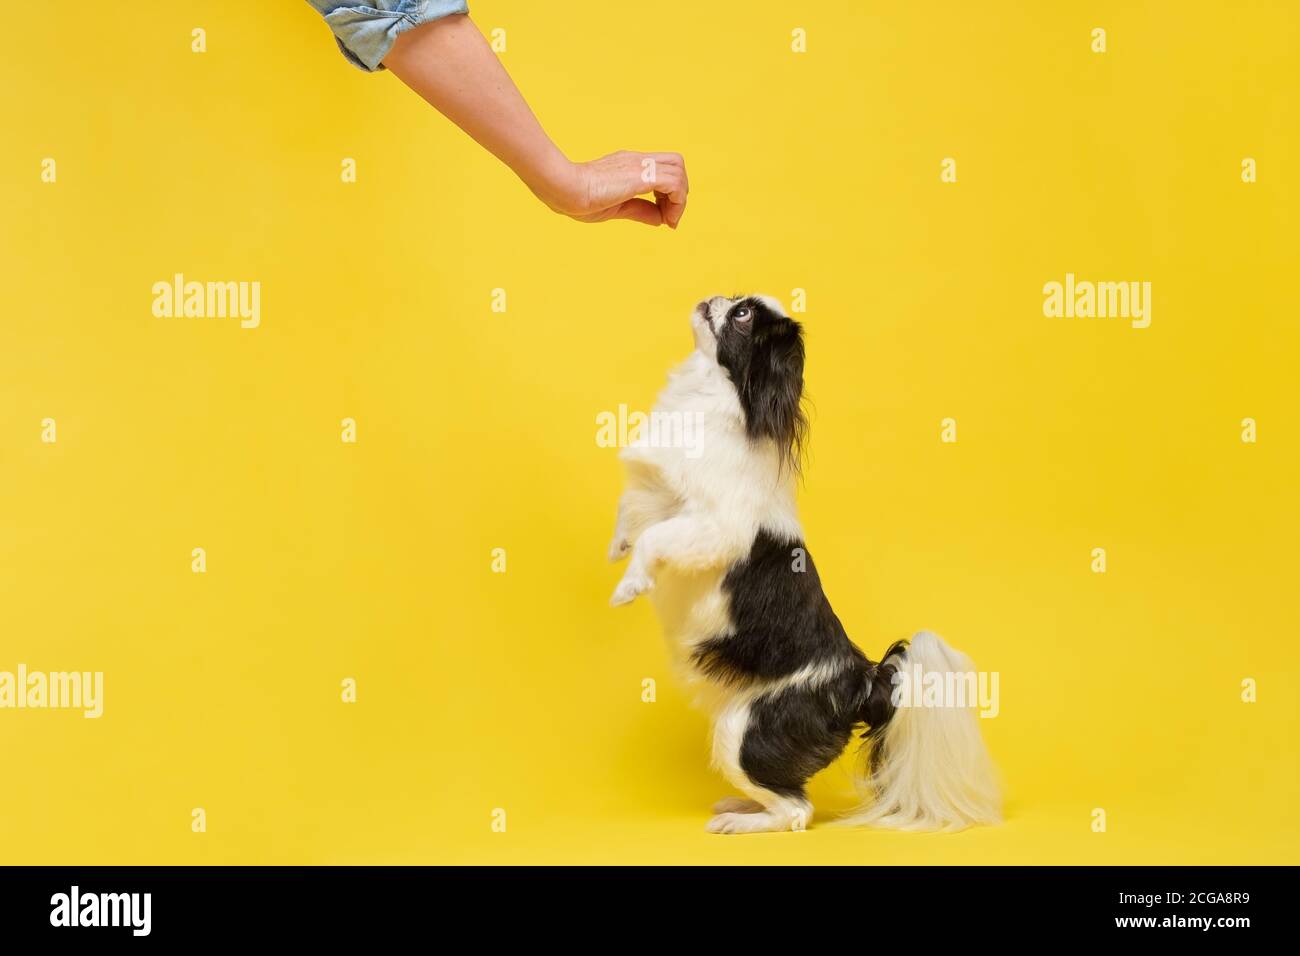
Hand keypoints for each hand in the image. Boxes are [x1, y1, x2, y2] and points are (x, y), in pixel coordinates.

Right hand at [539, 151, 688, 227]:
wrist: (565, 188)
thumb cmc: (580, 198)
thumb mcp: (617, 208)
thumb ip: (640, 210)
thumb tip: (661, 219)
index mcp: (629, 165)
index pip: (663, 167)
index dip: (670, 192)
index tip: (664, 216)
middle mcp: (638, 161)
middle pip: (676, 164)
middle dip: (680, 192)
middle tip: (669, 218)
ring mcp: (640, 165)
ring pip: (679, 171)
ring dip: (680, 199)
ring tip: (669, 220)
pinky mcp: (642, 176)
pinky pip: (674, 183)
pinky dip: (677, 202)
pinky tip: (667, 219)